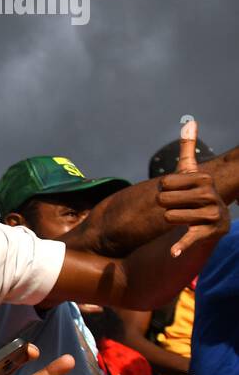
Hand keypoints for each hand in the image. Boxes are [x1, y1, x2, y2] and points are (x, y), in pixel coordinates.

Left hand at [159, 120, 229, 258]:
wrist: (210, 218)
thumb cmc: (194, 191)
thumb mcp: (191, 170)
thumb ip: (188, 148)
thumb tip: (190, 121)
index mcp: (203, 180)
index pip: (165, 182)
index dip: (164, 188)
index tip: (176, 190)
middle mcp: (211, 196)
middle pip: (165, 200)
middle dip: (165, 204)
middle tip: (177, 206)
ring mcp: (211, 215)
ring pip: (170, 216)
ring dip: (169, 219)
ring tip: (180, 217)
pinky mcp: (207, 234)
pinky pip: (190, 238)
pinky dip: (181, 246)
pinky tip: (172, 253)